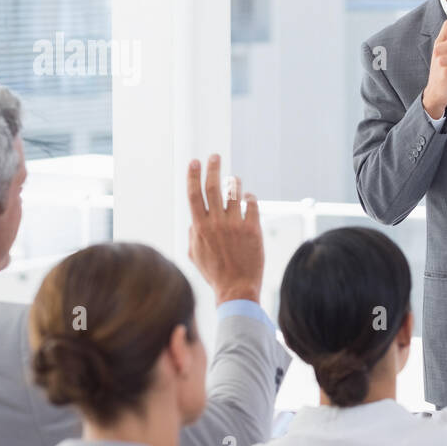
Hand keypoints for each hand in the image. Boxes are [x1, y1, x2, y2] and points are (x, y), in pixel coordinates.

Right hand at [186, 154, 263, 305]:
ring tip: (234, 179)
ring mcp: (235, 225)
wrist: (237, 288)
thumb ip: (194, 234)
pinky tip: (249, 198)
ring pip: (234, 193)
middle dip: (213, 168)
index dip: (193, 176)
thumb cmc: (214, 273)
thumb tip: (195, 220)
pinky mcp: (253, 229)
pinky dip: (250, 198)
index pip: (194, 195)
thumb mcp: (195, 254)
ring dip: (234, 182)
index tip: (194, 162)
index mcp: (200, 227)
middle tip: (215, 156)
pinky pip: (252, 204)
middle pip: (214, 187)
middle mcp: (216, 223)